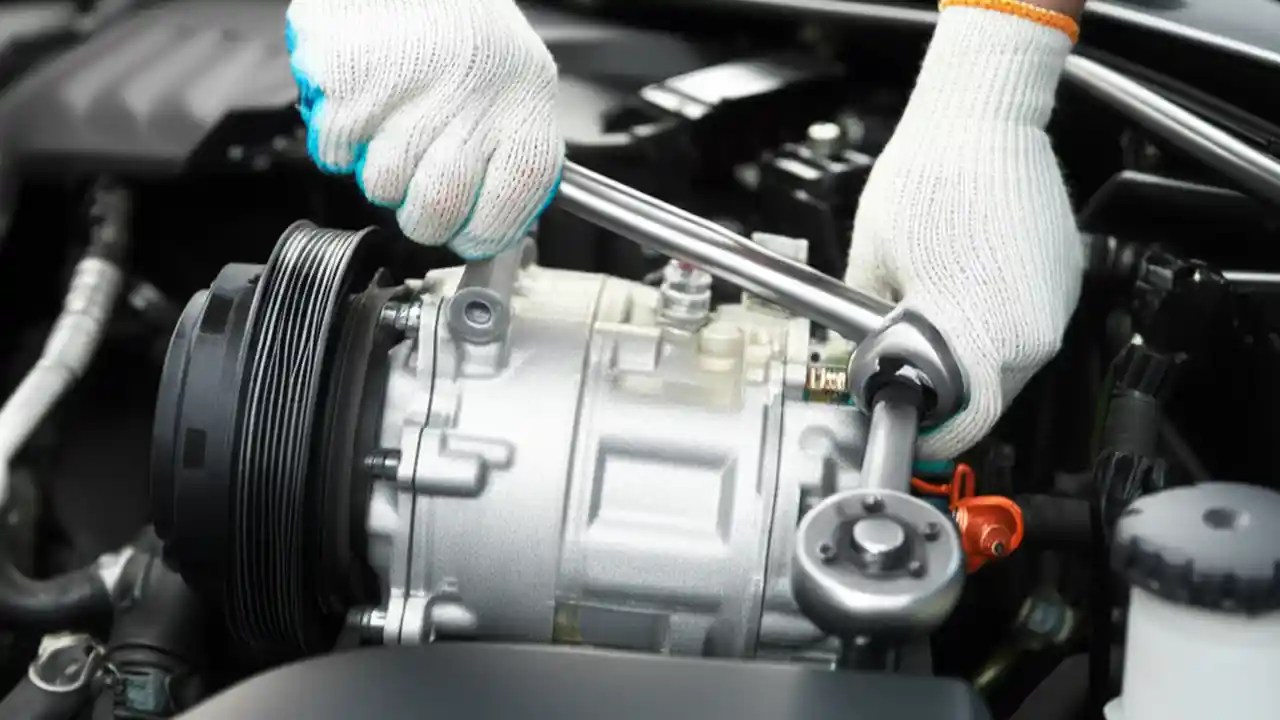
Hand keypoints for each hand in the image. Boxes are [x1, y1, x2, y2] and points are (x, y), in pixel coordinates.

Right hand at [285, 0, 563, 258]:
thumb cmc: (463, 26)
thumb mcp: (518, 83)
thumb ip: (511, 154)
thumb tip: (492, 227)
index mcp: (524, 107)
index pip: (508, 209)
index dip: (482, 233)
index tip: (468, 232)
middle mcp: (471, 101)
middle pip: (435, 211)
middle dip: (421, 215)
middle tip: (418, 183)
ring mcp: (408, 91)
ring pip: (381, 187)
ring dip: (380, 168)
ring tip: (393, 120)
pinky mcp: (349, 80)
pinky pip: (336, 151)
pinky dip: (341, 138)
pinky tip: (364, 99)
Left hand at [845, 2, 1084, 458]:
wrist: (979, 118)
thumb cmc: (926, 179)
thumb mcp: (870, 266)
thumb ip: (868, 330)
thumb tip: (863, 363)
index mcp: (982, 332)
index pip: (967, 423)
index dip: (932, 436)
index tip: (909, 431)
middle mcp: (1032, 328)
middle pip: (990, 398)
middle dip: (947, 397)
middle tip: (907, 379)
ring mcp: (1053, 304)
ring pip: (1010, 366)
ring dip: (970, 362)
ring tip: (931, 331)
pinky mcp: (1063, 281)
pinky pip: (1028, 328)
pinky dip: (995, 327)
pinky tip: (965, 297)